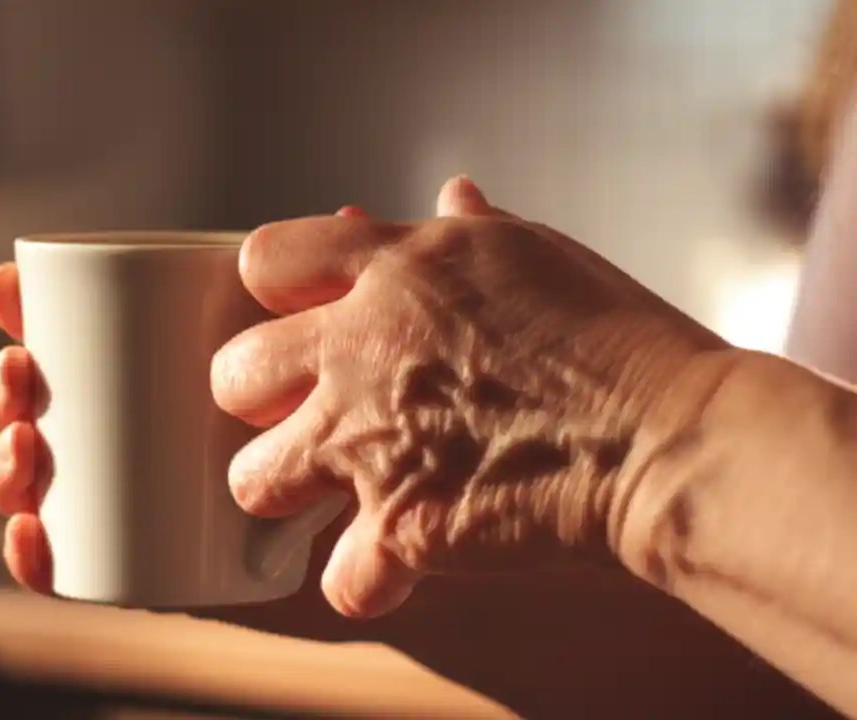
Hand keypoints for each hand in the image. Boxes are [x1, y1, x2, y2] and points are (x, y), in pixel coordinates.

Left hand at [208, 177, 728, 617]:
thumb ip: (470, 232)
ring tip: (333, 495)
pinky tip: (395, 567)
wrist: (666, 436)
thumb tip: (450, 196)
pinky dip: (367, 580)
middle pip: (233, 372)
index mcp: (394, 269)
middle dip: (258, 399)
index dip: (274, 293)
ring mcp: (370, 439)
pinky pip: (339, 576)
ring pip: (253, 478)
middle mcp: (362, 348)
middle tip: (310, 412)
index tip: (303, 317)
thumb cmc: (612, 338)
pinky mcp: (401, 523)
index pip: (265, 258)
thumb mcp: (538, 256)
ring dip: (288, 491)